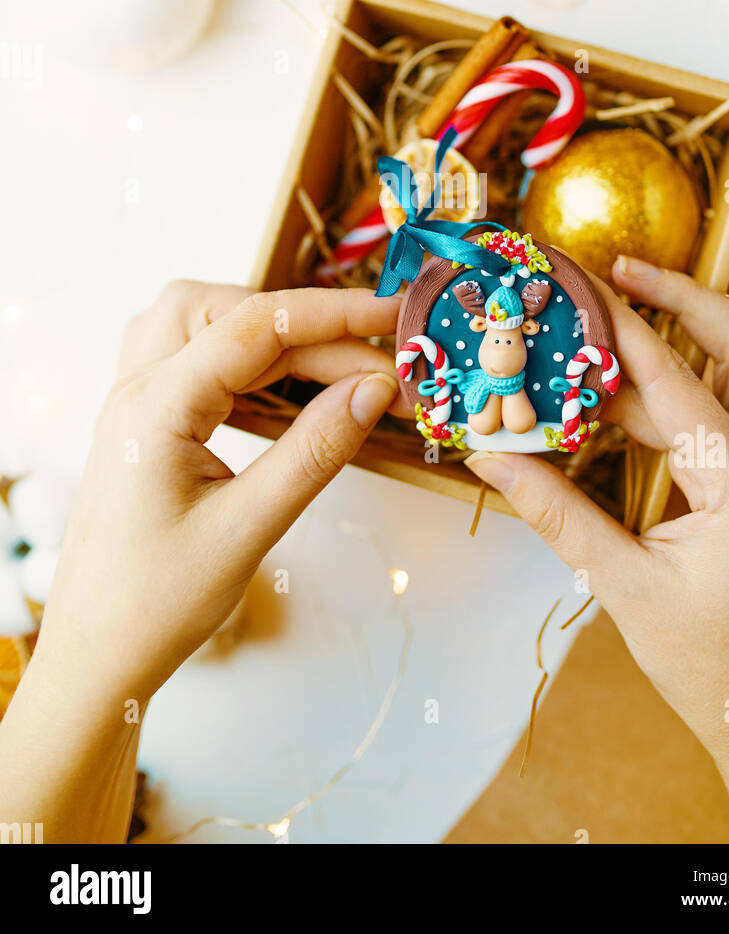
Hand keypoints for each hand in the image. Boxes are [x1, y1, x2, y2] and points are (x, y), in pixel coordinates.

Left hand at [0, 282, 400, 840]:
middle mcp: (137, 390)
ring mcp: (137, 404)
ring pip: (207, 326)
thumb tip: (376, 389)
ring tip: (337, 373)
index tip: (395, 318)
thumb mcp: (248, 529)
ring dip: (274, 336)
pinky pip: (200, 362)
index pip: (255, 325)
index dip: (332, 316)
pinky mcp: (148, 424)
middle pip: (227, 310)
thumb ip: (315, 451)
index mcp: (154, 408)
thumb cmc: (156, 604)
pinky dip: (252, 365)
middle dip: (305, 323)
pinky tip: (292, 396)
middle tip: (370, 363)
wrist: (95, 657)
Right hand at [466, 256, 728, 842]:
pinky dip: (690, 376)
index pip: (669, 378)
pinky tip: (647, 369)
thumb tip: (489, 456)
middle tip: (617, 266)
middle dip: (681, 296)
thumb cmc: (706, 661)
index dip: (614, 324)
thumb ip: (555, 511)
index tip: (570, 279)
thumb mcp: (621, 583)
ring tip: (626, 298)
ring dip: (691, 328)